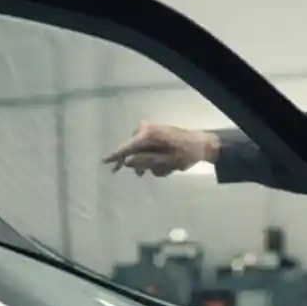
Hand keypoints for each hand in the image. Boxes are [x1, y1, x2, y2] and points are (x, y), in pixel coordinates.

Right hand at [102, 121, 218, 176]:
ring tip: (167, 169)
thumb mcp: (167, 162)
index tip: (104, 162)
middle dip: (139, 163)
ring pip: (140, 152)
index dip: (116, 156)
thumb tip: (128, 161)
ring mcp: (150, 132)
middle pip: (132, 150)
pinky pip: (147, 150)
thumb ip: (146, 161)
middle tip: (140, 175)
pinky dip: (154, 159)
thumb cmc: (186, 153)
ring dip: (150, 162)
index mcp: (148, 134)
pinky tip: (167, 164)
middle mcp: (146, 130)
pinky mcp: (154, 135)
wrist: (202, 144)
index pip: (127, 147)